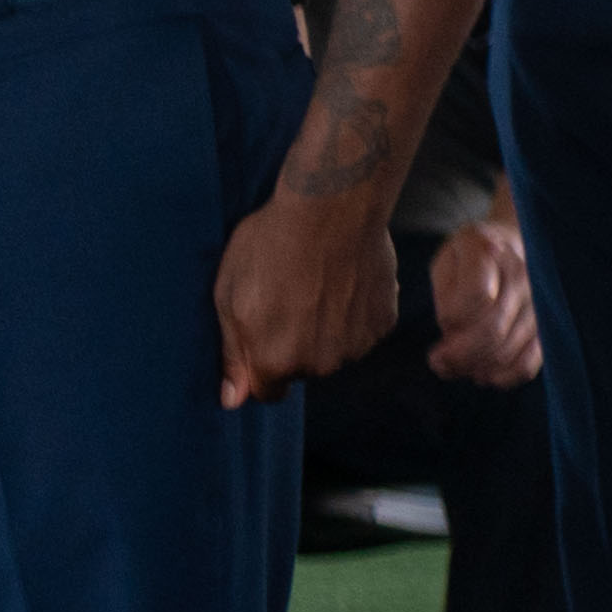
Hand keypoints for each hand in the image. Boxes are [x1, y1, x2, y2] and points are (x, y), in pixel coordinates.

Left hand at [214, 192, 396, 406]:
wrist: (330, 210)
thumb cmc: (269, 246)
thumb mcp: (228, 294)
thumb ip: (233, 353)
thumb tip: (231, 401)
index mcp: (276, 361)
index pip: (266, 391)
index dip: (258, 366)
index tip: (258, 335)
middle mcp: (320, 365)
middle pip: (301, 368)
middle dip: (291, 344)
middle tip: (285, 296)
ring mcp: (356, 347)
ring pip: (333, 350)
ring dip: (323, 329)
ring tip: (313, 283)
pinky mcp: (382, 325)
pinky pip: (361, 330)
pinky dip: (352, 313)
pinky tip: (341, 280)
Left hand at [428, 216, 542, 388]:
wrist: (514, 244)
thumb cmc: (469, 256)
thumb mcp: (446, 261)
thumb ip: (445, 295)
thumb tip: (452, 335)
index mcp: (486, 249)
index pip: (476, 295)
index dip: (453, 318)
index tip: (442, 324)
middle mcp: (520, 274)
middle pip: (493, 328)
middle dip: (460, 354)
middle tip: (437, 363)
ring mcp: (538, 301)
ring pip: (509, 348)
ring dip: (477, 367)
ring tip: (453, 369)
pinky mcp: (547, 325)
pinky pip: (531, 360)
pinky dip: (505, 376)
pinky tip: (483, 376)